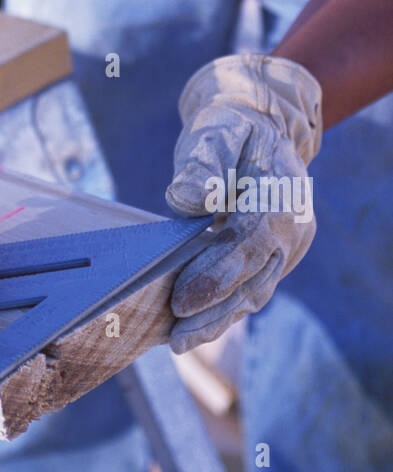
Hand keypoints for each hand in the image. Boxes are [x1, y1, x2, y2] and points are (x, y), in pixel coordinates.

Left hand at [165, 54, 321, 353]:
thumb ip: (204, 160)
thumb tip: (188, 197)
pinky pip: (246, 291)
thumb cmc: (230, 128)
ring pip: (253, 292)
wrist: (254, 128)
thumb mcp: (217, 129)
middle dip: (216, 310)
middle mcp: (295, 226)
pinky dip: (218, 311)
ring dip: (217, 320)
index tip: (184, 296)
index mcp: (286, 191)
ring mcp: (286, 248)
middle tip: (177, 337)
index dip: (221, 270)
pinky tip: (187, 329)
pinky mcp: (269, 260)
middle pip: (258, 277)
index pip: (255, 239)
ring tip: (178, 342)